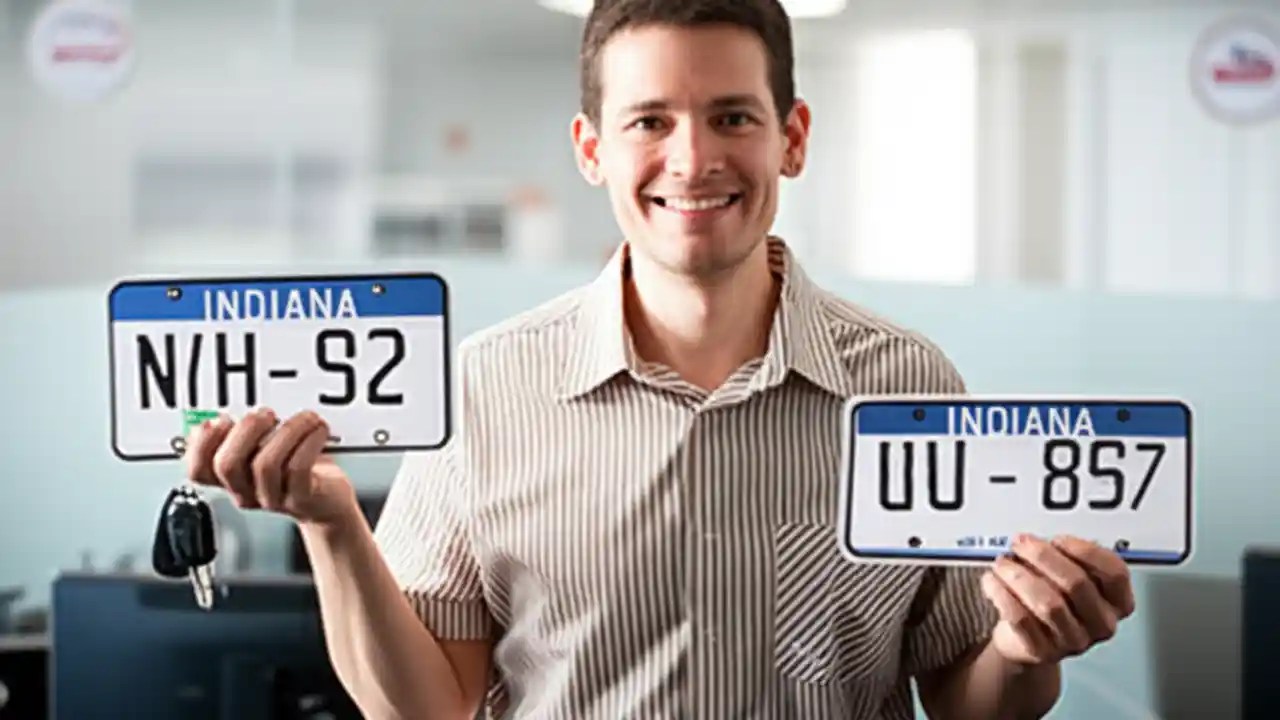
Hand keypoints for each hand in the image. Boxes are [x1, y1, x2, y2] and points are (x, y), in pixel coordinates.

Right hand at [185, 407, 357, 527]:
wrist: (330, 503)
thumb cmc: (299, 470)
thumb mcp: (266, 450)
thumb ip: (245, 437)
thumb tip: (224, 413)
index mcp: (233, 479)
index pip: (198, 470)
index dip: (202, 444)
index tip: (221, 419)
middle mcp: (247, 492)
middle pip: (227, 465)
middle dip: (245, 430)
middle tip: (267, 414)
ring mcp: (273, 498)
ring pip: (265, 464)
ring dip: (287, 431)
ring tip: (304, 418)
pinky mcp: (301, 499)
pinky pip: (298, 469)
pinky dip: (309, 442)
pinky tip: (318, 430)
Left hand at [980, 534, 1135, 665]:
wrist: (1025, 639)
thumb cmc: (1051, 597)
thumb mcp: (1068, 574)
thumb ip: (1065, 557)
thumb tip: (1038, 542)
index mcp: (1118, 601)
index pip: (1114, 572)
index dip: (1084, 550)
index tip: (1056, 538)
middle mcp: (1101, 624)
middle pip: (1076, 583)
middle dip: (1043, 556)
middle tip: (1020, 543)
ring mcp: (1073, 641)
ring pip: (1047, 603)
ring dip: (1019, 575)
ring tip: (1002, 563)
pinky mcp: (1043, 651)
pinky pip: (1020, 619)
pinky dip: (1002, 594)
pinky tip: (992, 581)